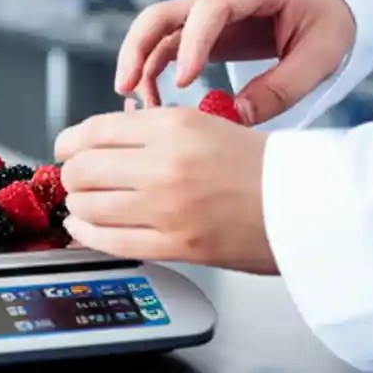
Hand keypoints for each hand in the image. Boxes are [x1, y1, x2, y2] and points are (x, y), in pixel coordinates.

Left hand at [54, 106, 275, 274]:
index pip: (94, 131)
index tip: (65, 149)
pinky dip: (87, 233)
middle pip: (82, 169)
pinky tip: (84, 226)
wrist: (306, 205)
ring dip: (77, 204)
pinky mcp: (175, 246)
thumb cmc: (260, 166)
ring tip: (82, 202)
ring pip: (88, 204)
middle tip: (76, 178)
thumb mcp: (204, 125)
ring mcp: (167, 208)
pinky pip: (108, 241)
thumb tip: (99, 140)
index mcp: (173, 127)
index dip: (69, 142)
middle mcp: (164, 166)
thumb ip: (150, 131)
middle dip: (72, 174)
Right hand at [115, 0, 354, 124]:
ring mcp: (203, 11)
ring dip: (138, 64)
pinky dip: (153, 72)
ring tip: (137, 105)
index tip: (184, 83)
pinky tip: (151, 101)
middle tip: (126, 87)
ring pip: (154, 30)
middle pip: (163, 12)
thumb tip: (237, 117)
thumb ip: (282, 86)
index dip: (194, 42)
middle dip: (138, 48)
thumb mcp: (322, 53)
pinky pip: (166, 48)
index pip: (213, 6)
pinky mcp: (198, 31)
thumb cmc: (327, 17)